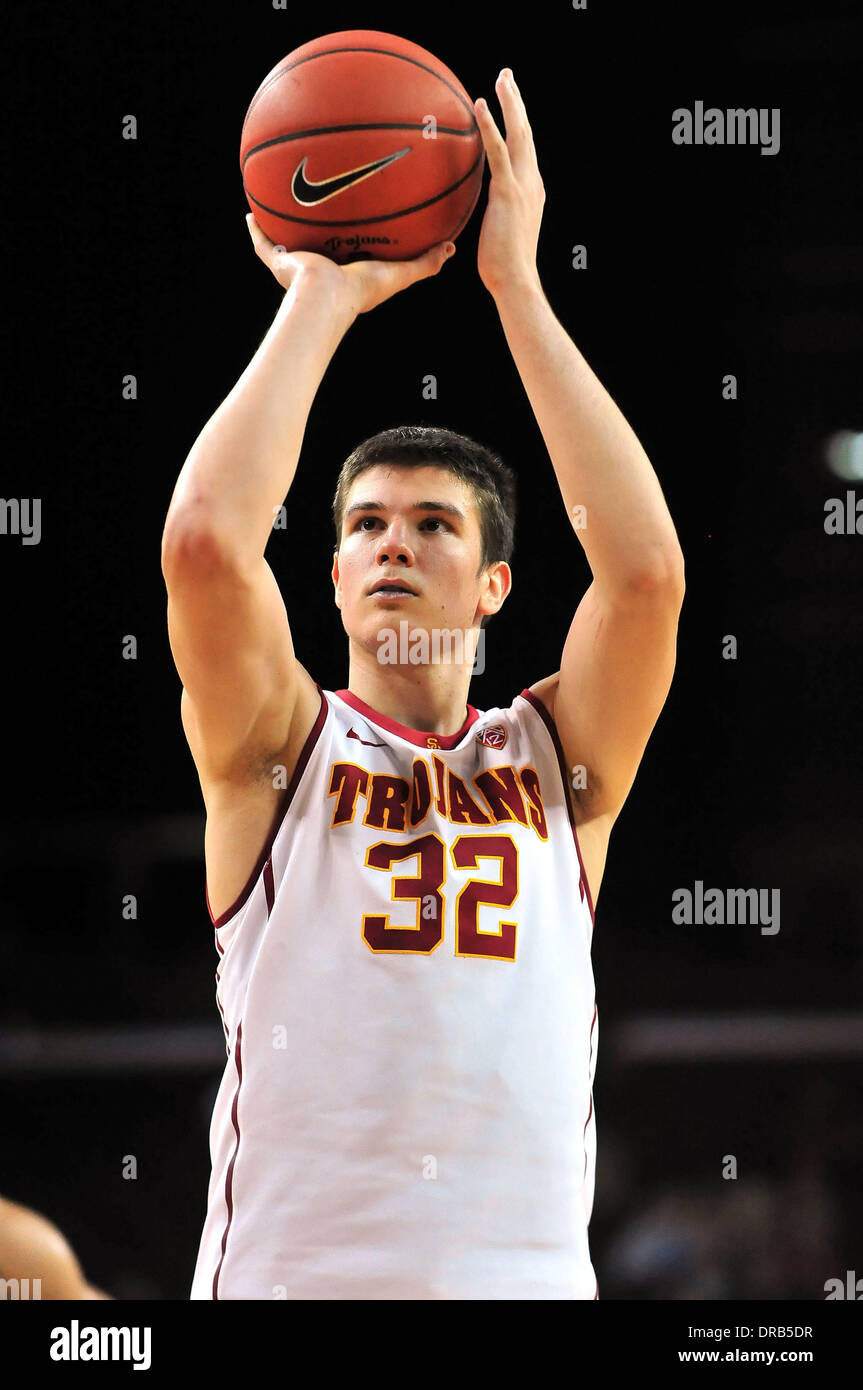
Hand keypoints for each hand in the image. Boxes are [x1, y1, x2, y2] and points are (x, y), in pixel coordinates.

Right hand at [245, 215, 455, 316]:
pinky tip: (249, 212)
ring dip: (284, 223)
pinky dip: (255, 231)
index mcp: (346, 271)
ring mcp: (298, 266)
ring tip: (282, 199)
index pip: (351, 251)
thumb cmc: (362, 289)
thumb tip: (451, 247)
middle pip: (318, 243)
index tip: (360, 219)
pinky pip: (263, 244)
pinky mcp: (280, 262)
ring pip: (288, 241)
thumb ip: (426, 263)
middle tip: (321, 203)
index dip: (354, 237)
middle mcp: (320, 269)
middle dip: (318, 226)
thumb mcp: (399, 274)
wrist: (326, 295)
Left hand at [473, 69, 544, 296]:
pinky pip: (498, 151)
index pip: (525, 150)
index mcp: (532, 190)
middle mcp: (533, 182)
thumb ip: (497, 215)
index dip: (519, 124)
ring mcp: (524, 185)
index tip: (511, 103)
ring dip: (511, 103)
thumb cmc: (504, 267)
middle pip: (526, 133)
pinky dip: (490, 126)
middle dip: (517, 103)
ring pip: (519, 134)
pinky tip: (480, 105)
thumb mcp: (502, 234)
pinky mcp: (508, 192)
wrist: (515, 281)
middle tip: (508, 77)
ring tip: (502, 78)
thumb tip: (481, 212)